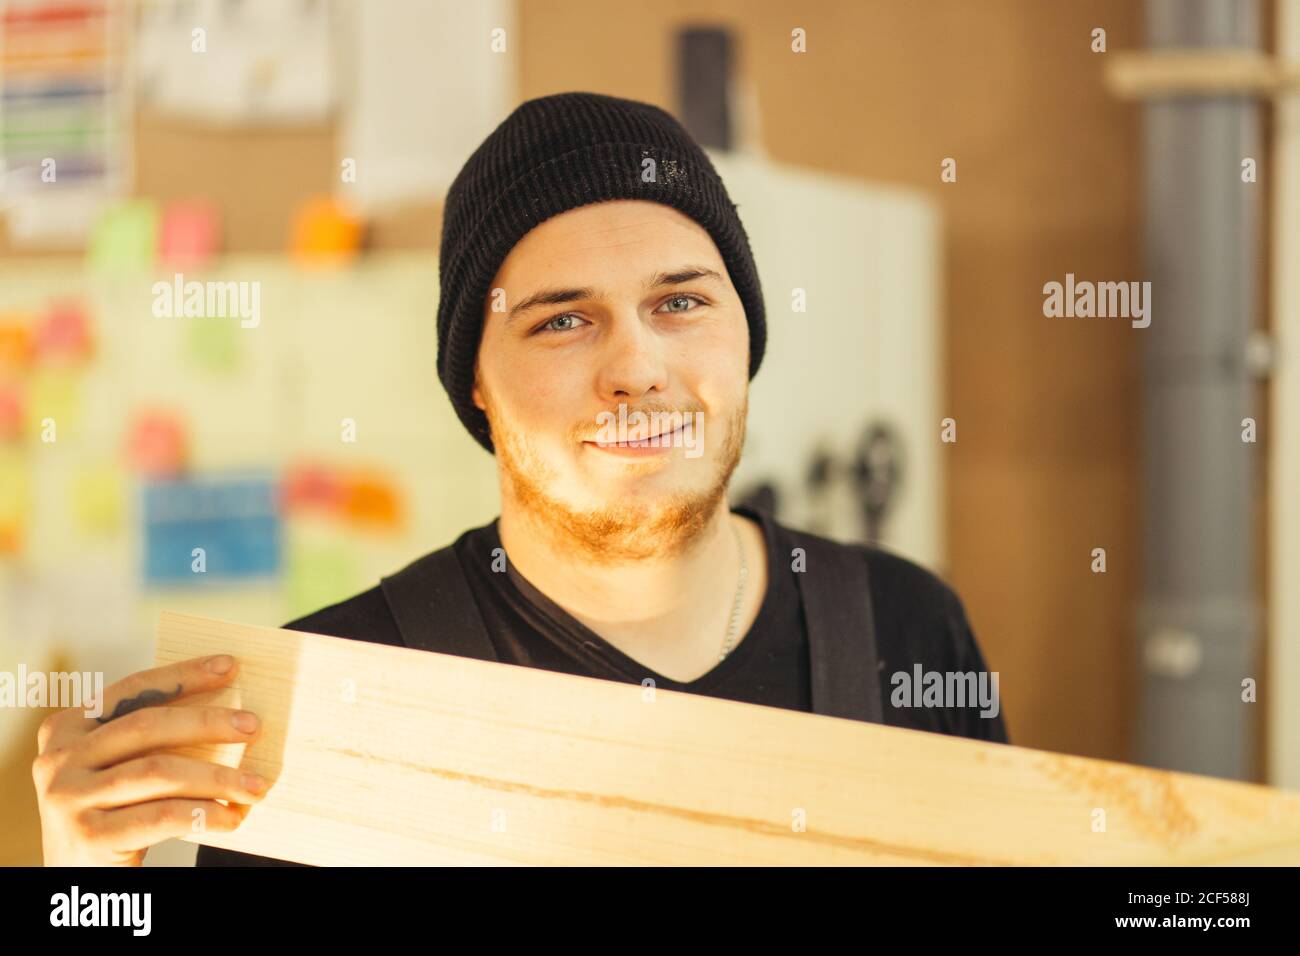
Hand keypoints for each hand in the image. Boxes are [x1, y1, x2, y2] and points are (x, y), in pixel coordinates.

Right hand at [32, 654, 265, 865]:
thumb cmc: (109, 813)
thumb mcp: (113, 766)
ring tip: (254, 786)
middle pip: (148, 726)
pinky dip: (204, 813)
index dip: (183, 675)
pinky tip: (231, 817)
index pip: (132, 689)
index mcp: (66, 728)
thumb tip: (228, 712)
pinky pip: (162, 815)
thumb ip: (146, 738)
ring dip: (217, 777)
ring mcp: (68, 798)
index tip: (229, 667)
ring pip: (160, 771)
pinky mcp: (88, 835)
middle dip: (208, 722)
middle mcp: (58, 759)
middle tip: (252, 726)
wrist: (76, 879)